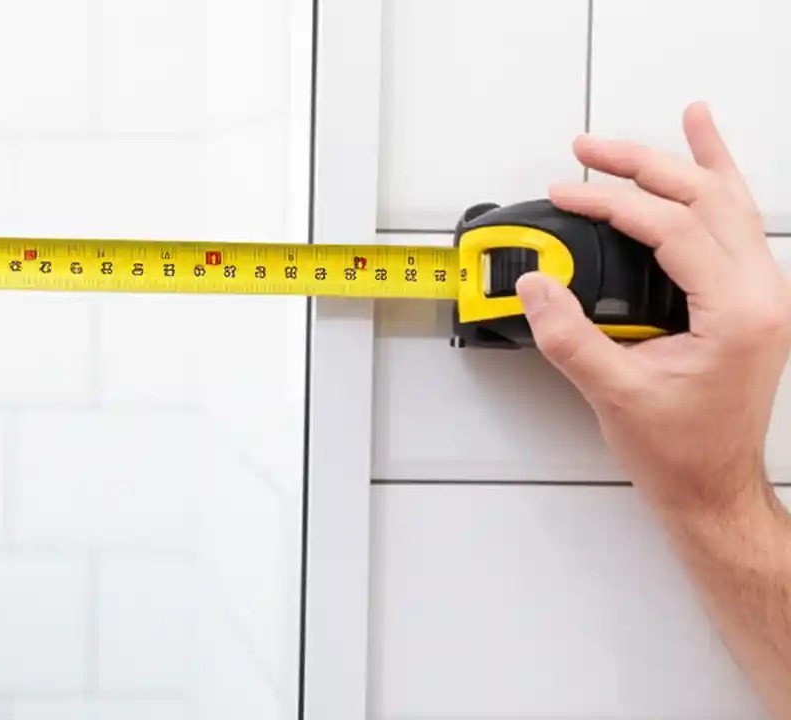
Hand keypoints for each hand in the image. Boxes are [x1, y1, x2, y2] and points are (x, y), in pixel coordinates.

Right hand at [516, 101, 790, 518]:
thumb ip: (569, 336)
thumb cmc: (679, 451)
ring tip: (680, 121)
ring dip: (693, 163)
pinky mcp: (750, 300)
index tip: (568, 196)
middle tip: (592, 149)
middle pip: (708, 200)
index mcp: (737, 313)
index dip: (612, 205)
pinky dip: (721, 187)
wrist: (712, 486)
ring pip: (732, 204)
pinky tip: (710, 162)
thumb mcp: (614, 394)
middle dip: (646, 166)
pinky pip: (739, 226)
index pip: (673, 230)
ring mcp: (763, 295)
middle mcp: (761, 295)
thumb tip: (535, 285)